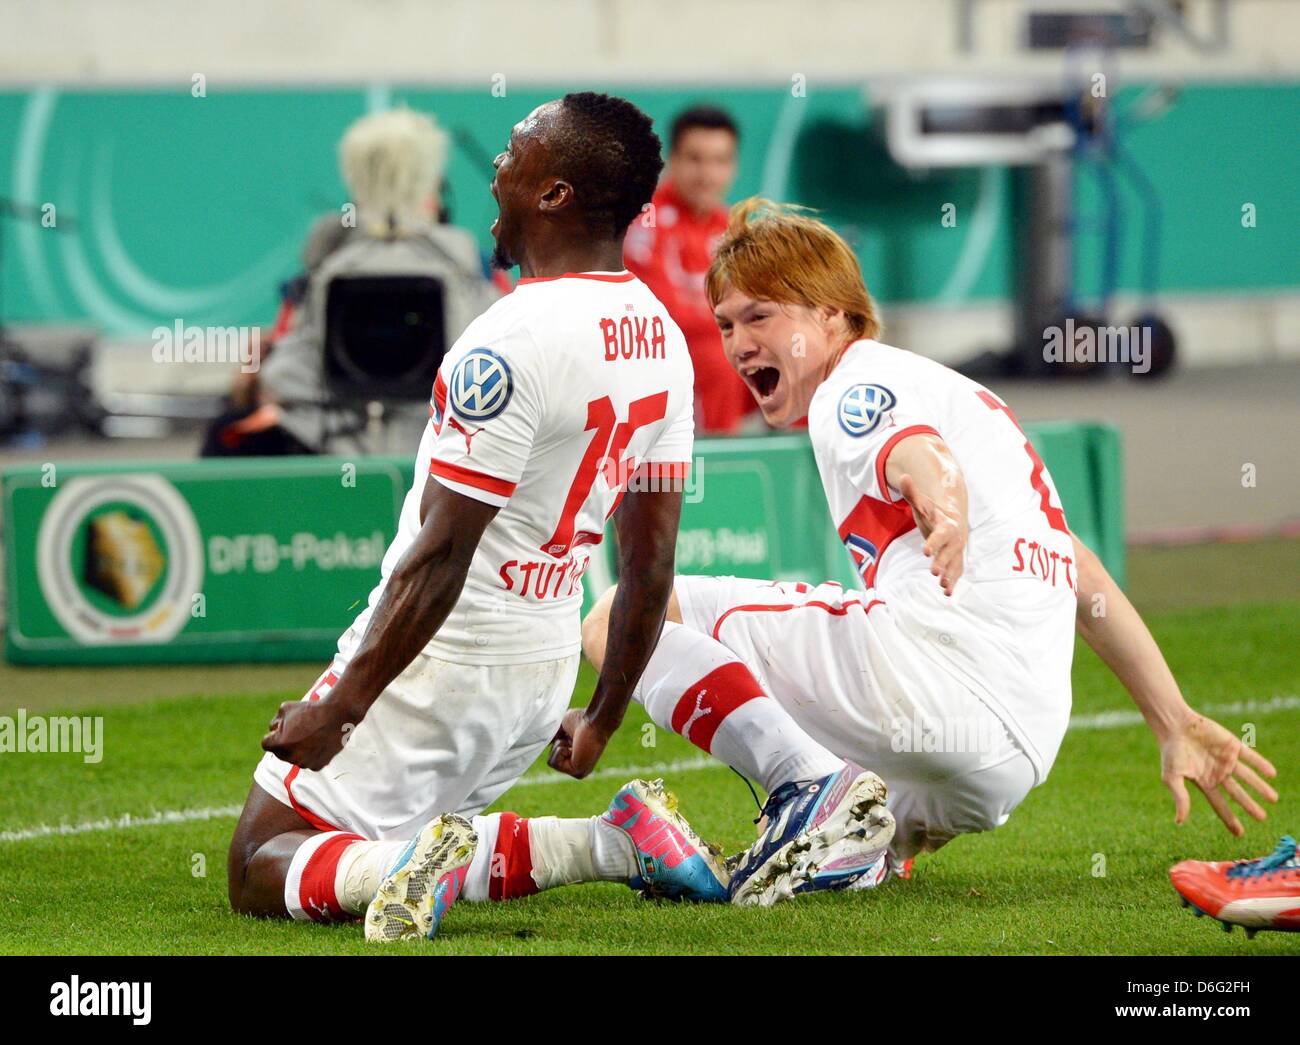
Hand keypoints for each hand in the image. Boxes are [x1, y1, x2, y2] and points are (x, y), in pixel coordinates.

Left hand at [261, 698, 356, 771]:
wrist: (338, 715)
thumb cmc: (311, 710)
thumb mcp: (285, 708)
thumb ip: (274, 721)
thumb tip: (273, 730)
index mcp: (280, 744)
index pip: (266, 743)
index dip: (273, 734)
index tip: (283, 728)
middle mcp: (291, 757)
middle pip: (280, 752)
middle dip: (285, 743)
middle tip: (299, 730)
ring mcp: (304, 763)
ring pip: (295, 758)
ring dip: (298, 749)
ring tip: (311, 734)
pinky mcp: (317, 766)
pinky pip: (308, 762)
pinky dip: (311, 754)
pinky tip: (318, 742)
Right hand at [548, 707, 612, 778]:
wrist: (593, 720)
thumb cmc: (581, 720)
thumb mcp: (561, 727)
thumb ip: (552, 737)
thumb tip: (541, 742)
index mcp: (577, 758)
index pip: (555, 755)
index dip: (556, 742)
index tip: (568, 735)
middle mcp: (579, 767)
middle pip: (552, 759)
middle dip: (557, 745)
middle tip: (572, 738)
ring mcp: (579, 772)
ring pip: (552, 762)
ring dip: (559, 747)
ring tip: (573, 742)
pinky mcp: (578, 772)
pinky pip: (554, 763)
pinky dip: (560, 751)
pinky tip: (573, 746)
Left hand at [898, 473, 966, 595]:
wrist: (953, 519)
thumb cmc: (933, 512)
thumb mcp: (921, 503)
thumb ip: (911, 492)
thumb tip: (902, 476)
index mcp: (945, 525)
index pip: (941, 533)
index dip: (934, 542)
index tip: (925, 550)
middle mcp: (954, 539)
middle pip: (949, 552)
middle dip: (942, 562)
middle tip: (933, 572)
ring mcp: (956, 551)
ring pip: (955, 564)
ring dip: (950, 575)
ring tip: (943, 586)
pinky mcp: (955, 561)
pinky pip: (956, 572)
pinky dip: (953, 583)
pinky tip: (947, 594)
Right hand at [1160, 712, 1278, 835]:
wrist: (1175, 725)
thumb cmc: (1171, 752)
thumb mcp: (1172, 777)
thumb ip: (1180, 798)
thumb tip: (1179, 822)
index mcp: (1205, 782)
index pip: (1220, 805)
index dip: (1230, 819)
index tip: (1240, 833)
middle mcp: (1218, 773)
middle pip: (1237, 793)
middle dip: (1250, 805)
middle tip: (1262, 818)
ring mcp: (1226, 760)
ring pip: (1247, 776)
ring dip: (1260, 787)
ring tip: (1274, 799)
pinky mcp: (1232, 746)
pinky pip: (1250, 757)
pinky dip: (1261, 765)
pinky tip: (1271, 773)